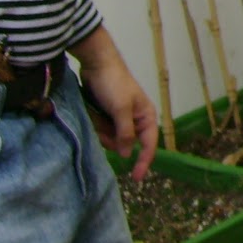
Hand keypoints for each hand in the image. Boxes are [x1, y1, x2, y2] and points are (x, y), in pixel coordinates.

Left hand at [70, 27, 159, 179]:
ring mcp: (120, 117)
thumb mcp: (121, 109)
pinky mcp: (107, 115)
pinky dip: (97, 127)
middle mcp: (136, 119)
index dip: (144, 162)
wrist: (97, 63)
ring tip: (96, 117)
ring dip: (102, 133)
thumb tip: (128, 154)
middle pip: (128, 143)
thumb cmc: (114, 84)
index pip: (149, 144)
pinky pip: (103, 130)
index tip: (137, 179)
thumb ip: (125, 133)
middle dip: (113, 141)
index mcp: (147, 116)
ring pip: (112, 138)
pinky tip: (92, 115)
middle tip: (101, 131)